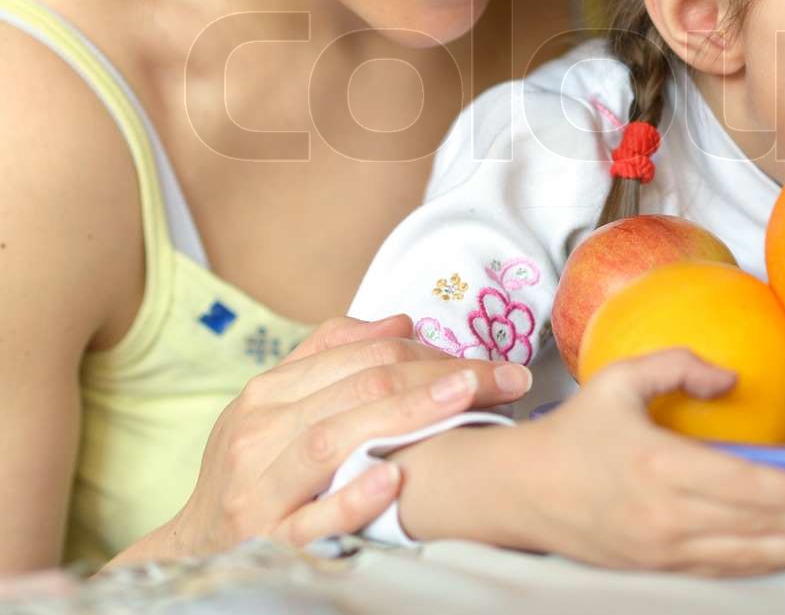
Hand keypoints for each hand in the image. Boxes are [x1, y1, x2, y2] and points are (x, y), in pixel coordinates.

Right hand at [115, 315, 531, 563]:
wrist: (192, 550)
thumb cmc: (251, 471)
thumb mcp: (275, 406)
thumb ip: (332, 356)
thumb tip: (400, 321)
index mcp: (268, 394)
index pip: (360, 357)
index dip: (430, 352)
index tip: (490, 363)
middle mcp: (259, 435)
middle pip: (358, 389)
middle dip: (440, 377)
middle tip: (504, 380)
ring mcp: (258, 490)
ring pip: (334, 440)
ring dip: (408, 417)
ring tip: (466, 401)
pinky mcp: (265, 542)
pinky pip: (311, 520)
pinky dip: (351, 498)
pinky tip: (395, 479)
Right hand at [402, 348, 784, 575]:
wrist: (520, 493)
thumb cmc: (575, 431)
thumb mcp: (620, 378)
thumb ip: (678, 366)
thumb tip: (731, 379)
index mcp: (659, 464)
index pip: (748, 484)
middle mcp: (665, 515)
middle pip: (759, 527)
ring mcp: (662, 549)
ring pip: (749, 556)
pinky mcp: (658, 567)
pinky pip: (724, 571)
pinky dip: (769, 564)